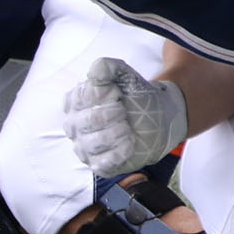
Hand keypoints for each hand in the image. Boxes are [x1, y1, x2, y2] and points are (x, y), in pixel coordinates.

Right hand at [62, 57, 188, 176]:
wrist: (160, 119)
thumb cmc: (137, 98)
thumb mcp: (125, 77)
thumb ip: (109, 68)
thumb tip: (96, 70)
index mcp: (74, 102)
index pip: (83, 98)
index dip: (106, 95)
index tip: (119, 94)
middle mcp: (74, 125)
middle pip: (88, 122)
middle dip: (114, 115)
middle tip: (125, 112)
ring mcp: (84, 147)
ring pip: (93, 143)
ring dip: (118, 133)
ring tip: (129, 128)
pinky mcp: (97, 165)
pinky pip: (102, 163)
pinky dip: (119, 154)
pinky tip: (130, 144)